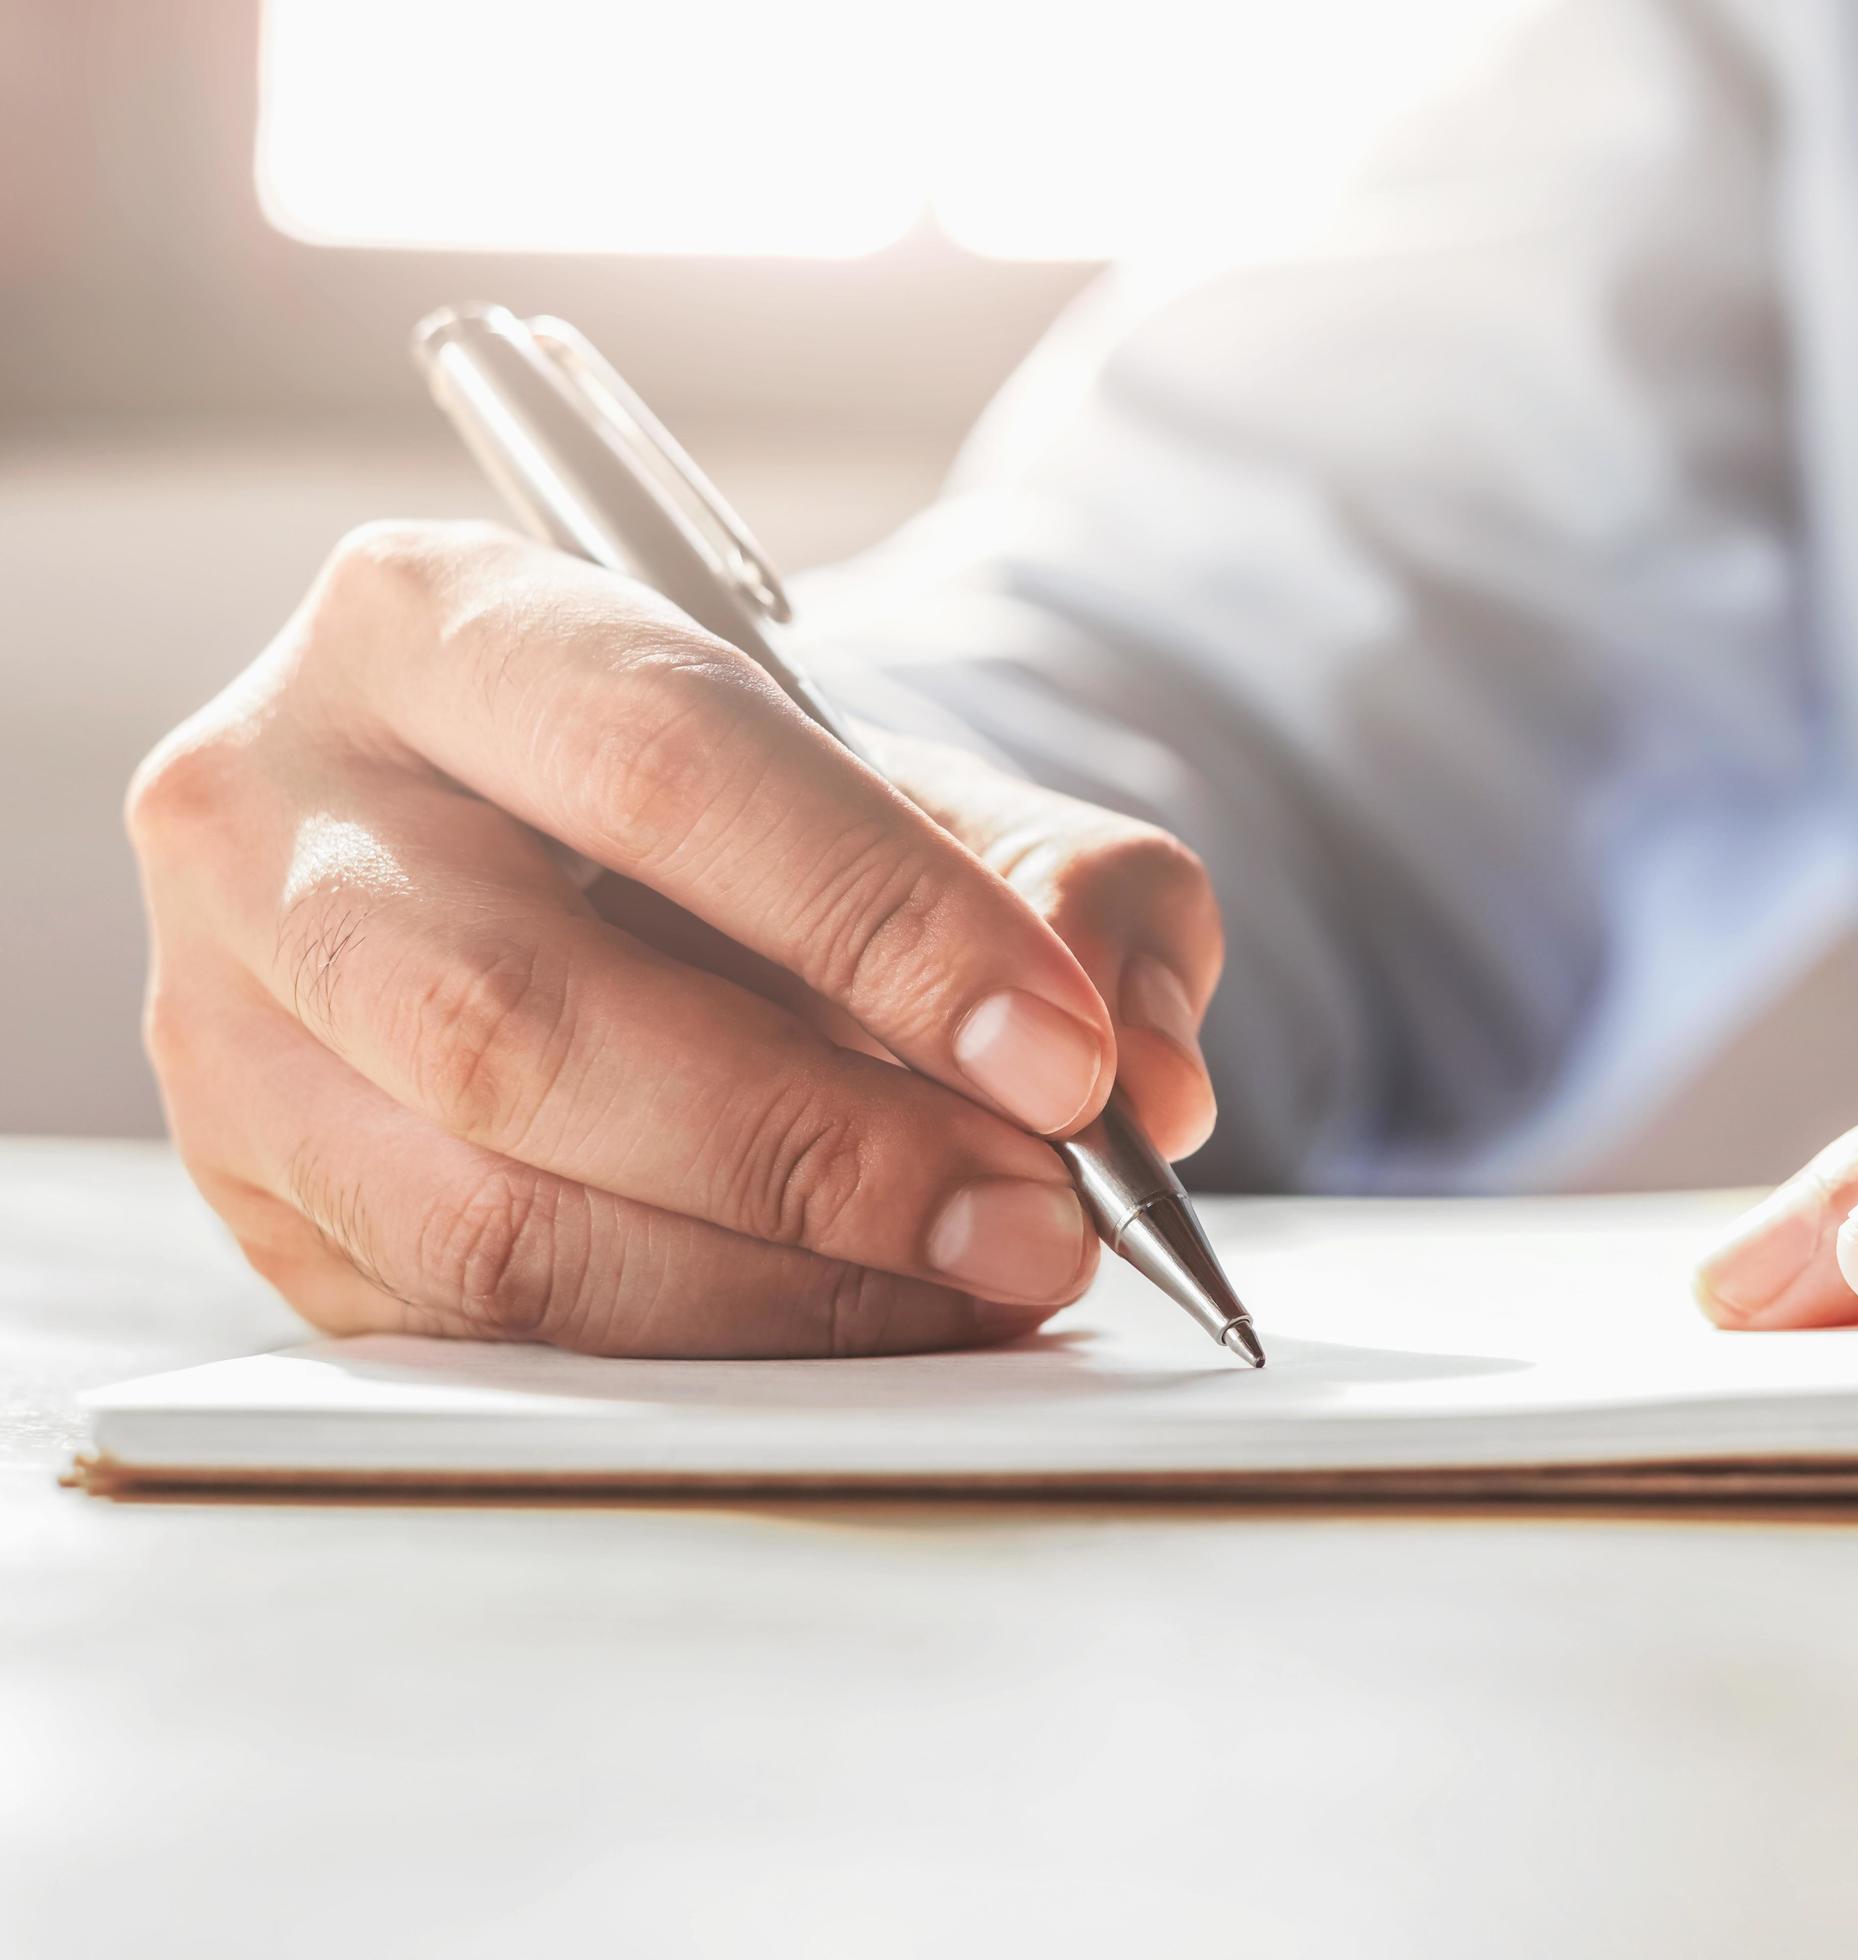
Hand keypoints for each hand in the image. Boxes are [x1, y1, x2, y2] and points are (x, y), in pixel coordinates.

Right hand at [128, 522, 1220, 1355]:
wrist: (591, 873)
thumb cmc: (756, 821)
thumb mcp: (939, 796)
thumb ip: (1074, 894)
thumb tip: (1150, 1080)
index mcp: (432, 623)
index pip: (659, 765)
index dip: (880, 923)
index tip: (1065, 1058)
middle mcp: (273, 811)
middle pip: (525, 1022)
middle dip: (822, 1149)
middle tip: (1042, 1216)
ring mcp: (230, 1026)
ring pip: (486, 1211)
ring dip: (773, 1286)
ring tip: (984, 1281)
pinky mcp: (257, 1202)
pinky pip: (473, 1332)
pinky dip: (698, 1355)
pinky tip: (860, 1330)